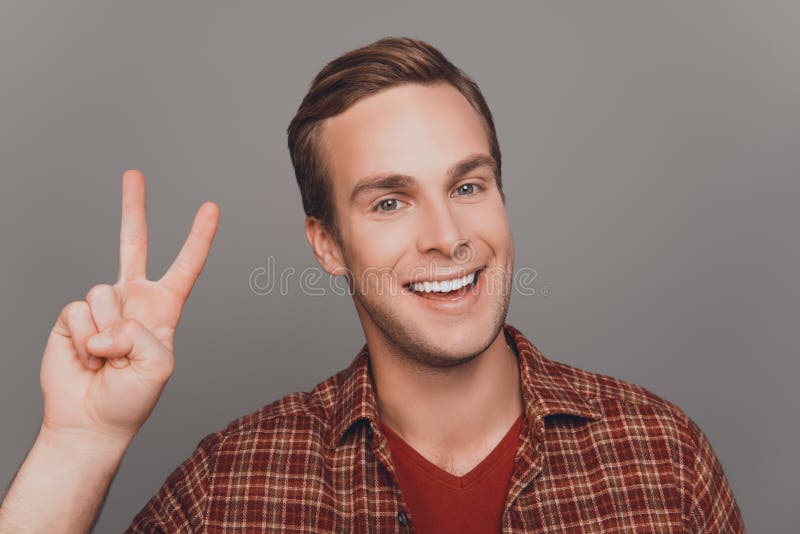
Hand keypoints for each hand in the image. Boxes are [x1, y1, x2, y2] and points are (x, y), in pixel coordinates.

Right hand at [39, 170, 219, 442]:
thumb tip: (107, 321)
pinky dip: (84, 338)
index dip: (198, 238)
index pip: (185, 266)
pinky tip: (86, 357)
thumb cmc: (132, 398)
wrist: (90, 421)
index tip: (211, 207)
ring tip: (106, 359)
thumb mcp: (158, 366)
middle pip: (133, 243)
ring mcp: (102, 306)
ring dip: (105, 333)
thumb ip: (142, 334)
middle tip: (134, 174)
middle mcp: (132, 299)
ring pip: (104, 292)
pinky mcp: (73, 316)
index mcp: (163, 308)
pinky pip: (78, 309)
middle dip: (134, 207)